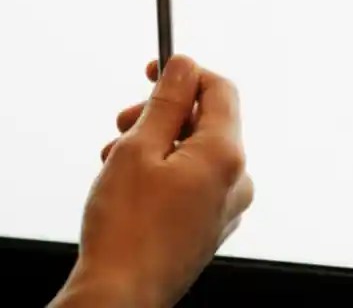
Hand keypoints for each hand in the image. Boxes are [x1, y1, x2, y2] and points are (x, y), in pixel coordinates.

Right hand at [51, 56, 253, 307]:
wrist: (122, 295)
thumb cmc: (125, 228)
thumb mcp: (139, 148)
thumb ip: (166, 102)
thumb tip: (184, 66)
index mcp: (226, 156)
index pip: (220, 89)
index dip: (185, 73)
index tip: (152, 72)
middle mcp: (237, 181)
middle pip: (206, 122)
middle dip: (162, 115)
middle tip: (121, 124)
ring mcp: (226, 209)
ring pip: (195, 153)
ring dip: (156, 145)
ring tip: (115, 161)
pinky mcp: (210, 229)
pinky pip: (193, 183)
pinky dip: (163, 173)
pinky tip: (129, 187)